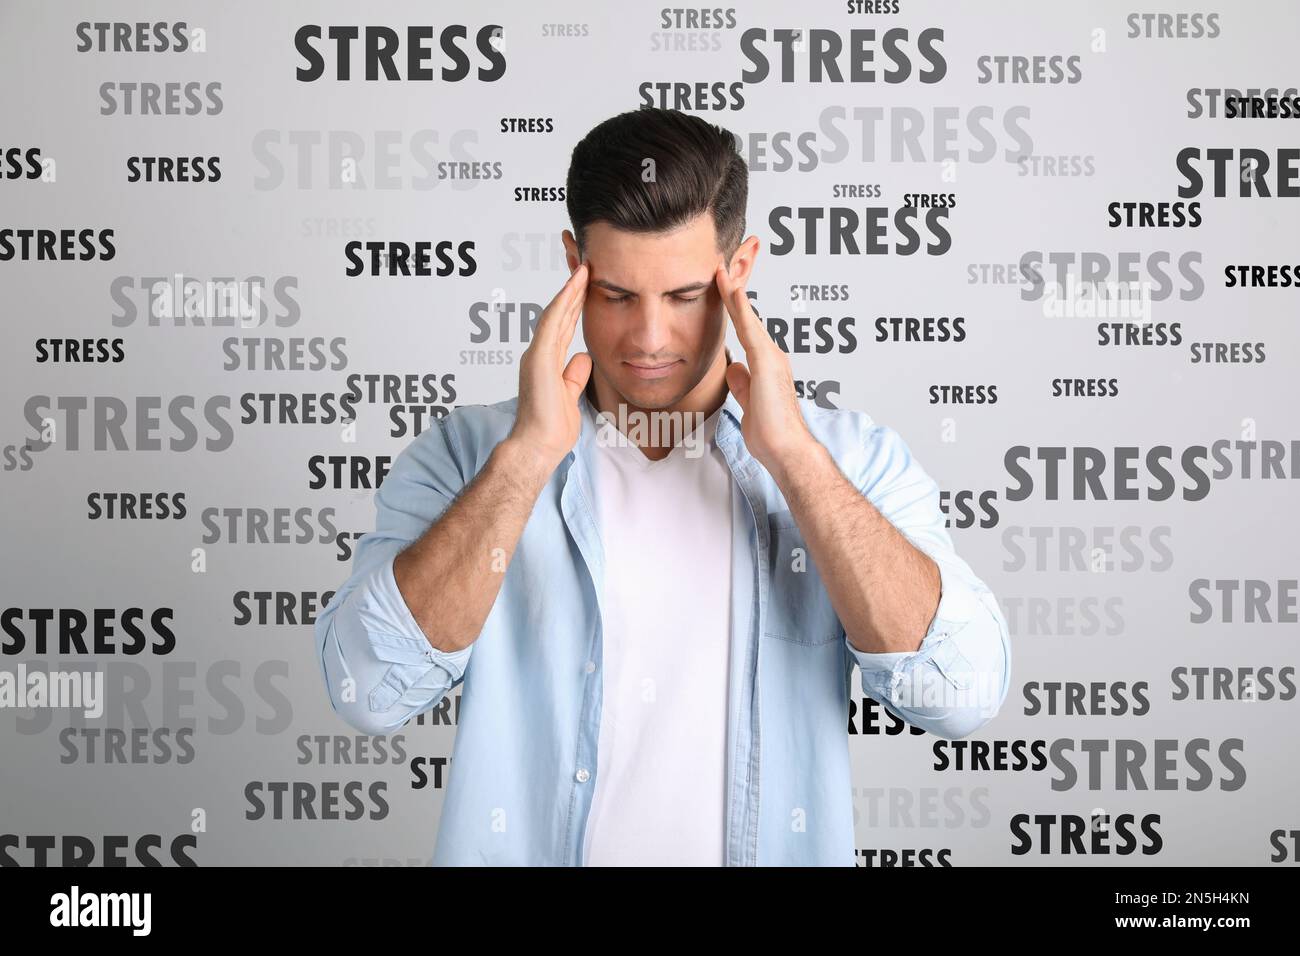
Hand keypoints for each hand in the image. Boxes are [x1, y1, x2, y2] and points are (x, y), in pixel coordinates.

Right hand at [507, 263, 591, 471]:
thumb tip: (583, 357)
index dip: (575, 306)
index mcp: (546, 363)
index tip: (587, 286)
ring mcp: (537, 354)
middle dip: (573, 291)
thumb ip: (574, 375)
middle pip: (559, 315)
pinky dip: (563, 301)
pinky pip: (552, 322)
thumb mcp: (571, 395)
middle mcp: (539, 354)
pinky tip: (574, 284)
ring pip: (555, 313)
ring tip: (583, 267)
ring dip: (569, 289)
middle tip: (585, 266)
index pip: (563, 327)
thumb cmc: (551, 429)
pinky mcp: (538, 358)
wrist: (537, 446)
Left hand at [715, 261, 815, 475]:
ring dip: (734, 285)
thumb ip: (742, 385)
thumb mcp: (748, 403)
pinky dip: (738, 304)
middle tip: (734, 251)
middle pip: (748, 311)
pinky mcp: (766, 360)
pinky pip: (748, 326)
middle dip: (739, 281)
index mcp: (764, 363)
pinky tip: (728, 285)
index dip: (735, 300)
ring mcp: (770, 355)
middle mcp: (770, 353)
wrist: (786, 450)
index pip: (745, 325)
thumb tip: (734, 370)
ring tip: (721, 260)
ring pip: (746, 312)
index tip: (724, 278)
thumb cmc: (771, 434)